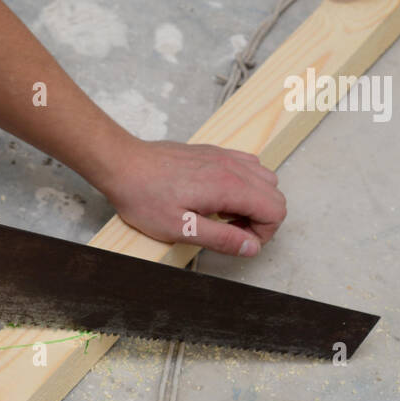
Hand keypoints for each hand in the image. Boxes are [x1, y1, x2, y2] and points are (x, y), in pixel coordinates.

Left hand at [98, 138, 285, 256]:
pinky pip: (247, 166)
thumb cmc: (144, 196)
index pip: (276, 210)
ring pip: (265, 179)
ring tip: (222, 214)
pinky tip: (216, 196)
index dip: (263, 233)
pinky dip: (244, 184)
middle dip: (261, 219)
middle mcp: (232, 167)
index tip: (237, 241)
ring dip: (253, 201)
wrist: (123, 164)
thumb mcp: (180, 229)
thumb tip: (251, 247)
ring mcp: (224, 156)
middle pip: (275, 195)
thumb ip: (221, 239)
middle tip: (230, 231)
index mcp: (229, 187)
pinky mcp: (214, 152)